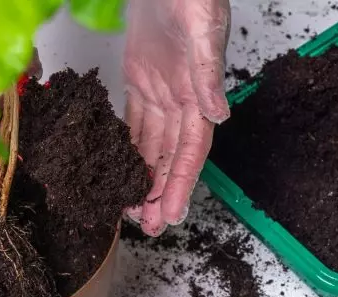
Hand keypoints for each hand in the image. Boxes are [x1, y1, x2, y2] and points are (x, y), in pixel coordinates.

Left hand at [123, 0, 230, 235]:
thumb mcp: (202, 30)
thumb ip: (207, 73)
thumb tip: (218, 117)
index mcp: (196, 94)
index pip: (190, 150)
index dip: (180, 184)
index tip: (171, 214)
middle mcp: (179, 100)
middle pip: (169, 156)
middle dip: (160, 192)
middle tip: (147, 225)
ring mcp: (158, 91)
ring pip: (150, 145)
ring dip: (142, 177)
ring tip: (132, 208)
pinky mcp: (139, 79)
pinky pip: (133, 122)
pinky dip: (127, 147)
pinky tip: (119, 166)